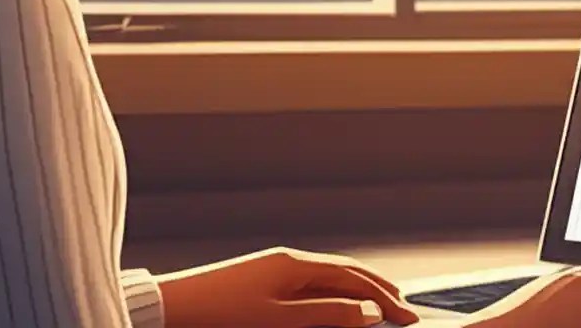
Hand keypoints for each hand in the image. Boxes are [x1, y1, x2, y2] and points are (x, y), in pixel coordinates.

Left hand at [157, 246, 419, 326]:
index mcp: (296, 265)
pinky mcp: (262, 282)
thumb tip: (368, 312)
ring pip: (328, 278)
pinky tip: (335, 307)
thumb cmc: (220, 315)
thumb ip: (326, 314)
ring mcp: (274, 270)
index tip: (409, 316)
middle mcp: (288, 261)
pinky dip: (333, 296)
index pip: (353, 277)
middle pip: (344, 272)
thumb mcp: (279, 320)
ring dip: (356, 292)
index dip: (384, 297)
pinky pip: (310, 286)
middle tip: (404, 308)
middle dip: (377, 289)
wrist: (171, 308)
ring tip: (377, 306)